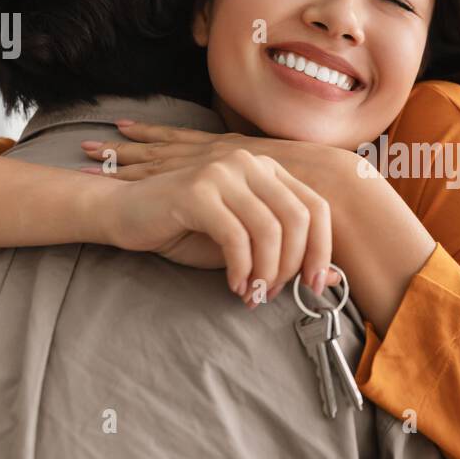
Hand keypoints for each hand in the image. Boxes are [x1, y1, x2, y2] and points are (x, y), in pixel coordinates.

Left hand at [79, 119, 338, 192]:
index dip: (158, 142)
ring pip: (155, 155)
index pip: (187, 146)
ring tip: (83, 150)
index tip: (128, 134)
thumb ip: (266, 211)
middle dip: (129, 146)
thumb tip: (261, 225)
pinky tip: (107, 165)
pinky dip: (134, 166)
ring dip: (120, 155)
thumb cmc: (312, 198)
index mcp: (233, 155)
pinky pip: (162, 166)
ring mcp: (209, 159)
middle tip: (90, 142)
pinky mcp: (208, 171)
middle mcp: (216, 152)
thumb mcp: (284, 200)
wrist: (325, 185)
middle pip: (162, 147)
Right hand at [96, 147, 339, 305]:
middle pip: (299, 219)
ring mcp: (223, 173)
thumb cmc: (185, 228)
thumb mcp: (243, 243)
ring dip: (266, 272)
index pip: (316, 207)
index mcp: (268, 171)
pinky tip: (234, 284)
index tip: (315, 285)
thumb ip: (285, 254)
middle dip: (294, 265)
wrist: (125, 212)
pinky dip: (241, 268)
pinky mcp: (198, 191)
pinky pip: (236, 237)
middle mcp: (250, 164)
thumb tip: (334, 278)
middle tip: (275, 294)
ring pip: (270, 230)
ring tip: (253, 294)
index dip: (322, 249)